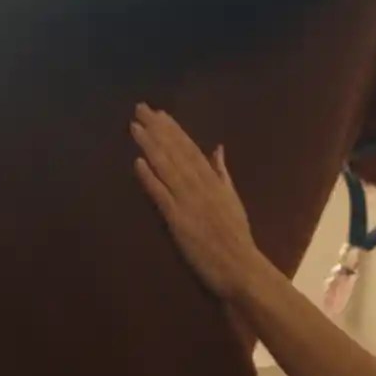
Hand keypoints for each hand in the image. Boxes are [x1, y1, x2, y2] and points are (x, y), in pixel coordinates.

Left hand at [130, 103, 262, 300]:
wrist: (241, 268)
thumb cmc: (236, 238)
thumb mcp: (232, 199)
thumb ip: (222, 173)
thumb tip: (218, 148)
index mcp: (213, 181)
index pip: (190, 149)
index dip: (173, 130)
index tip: (158, 113)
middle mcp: (200, 186)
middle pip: (176, 152)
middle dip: (157, 130)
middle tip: (139, 108)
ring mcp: (189, 202)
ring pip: (167, 168)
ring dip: (150, 146)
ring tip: (134, 126)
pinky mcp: (179, 221)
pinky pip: (162, 196)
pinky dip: (150, 178)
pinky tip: (137, 162)